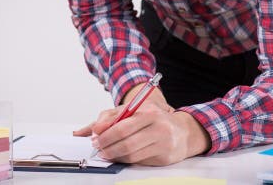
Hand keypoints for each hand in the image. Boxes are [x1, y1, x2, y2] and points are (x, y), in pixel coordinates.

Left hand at [73, 91, 210, 165]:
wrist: (182, 131)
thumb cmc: (153, 119)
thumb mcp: (132, 110)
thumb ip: (109, 117)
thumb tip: (91, 130)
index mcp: (149, 112)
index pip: (122, 126)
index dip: (105, 134)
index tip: (94, 138)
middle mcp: (158, 127)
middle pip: (126, 142)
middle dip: (107, 147)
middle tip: (98, 148)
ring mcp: (163, 144)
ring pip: (131, 155)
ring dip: (114, 156)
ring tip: (106, 153)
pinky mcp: (164, 158)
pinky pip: (139, 161)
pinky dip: (125, 160)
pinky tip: (120, 156)